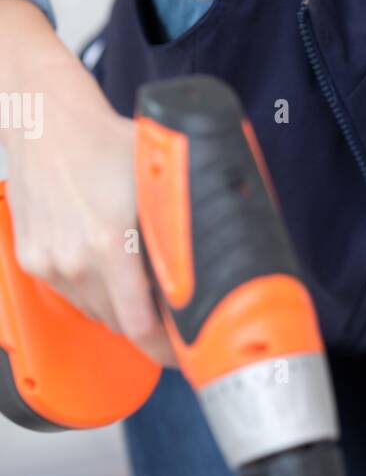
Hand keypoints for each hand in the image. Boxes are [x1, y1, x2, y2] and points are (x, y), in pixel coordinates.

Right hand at [0, 0, 174, 363]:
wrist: (46, 124)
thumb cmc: (107, 146)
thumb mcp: (160, 183)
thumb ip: (185, 226)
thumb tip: (221, 266)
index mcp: (111, 244)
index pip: (142, 328)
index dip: (170, 348)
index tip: (189, 350)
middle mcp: (76, 261)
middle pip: (123, 325)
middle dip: (152, 323)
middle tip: (175, 309)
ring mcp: (51, 264)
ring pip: (98, 312)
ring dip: (122, 306)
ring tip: (140, 275)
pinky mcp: (33, 261)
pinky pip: (74, 295)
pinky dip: (95, 290)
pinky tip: (108, 261)